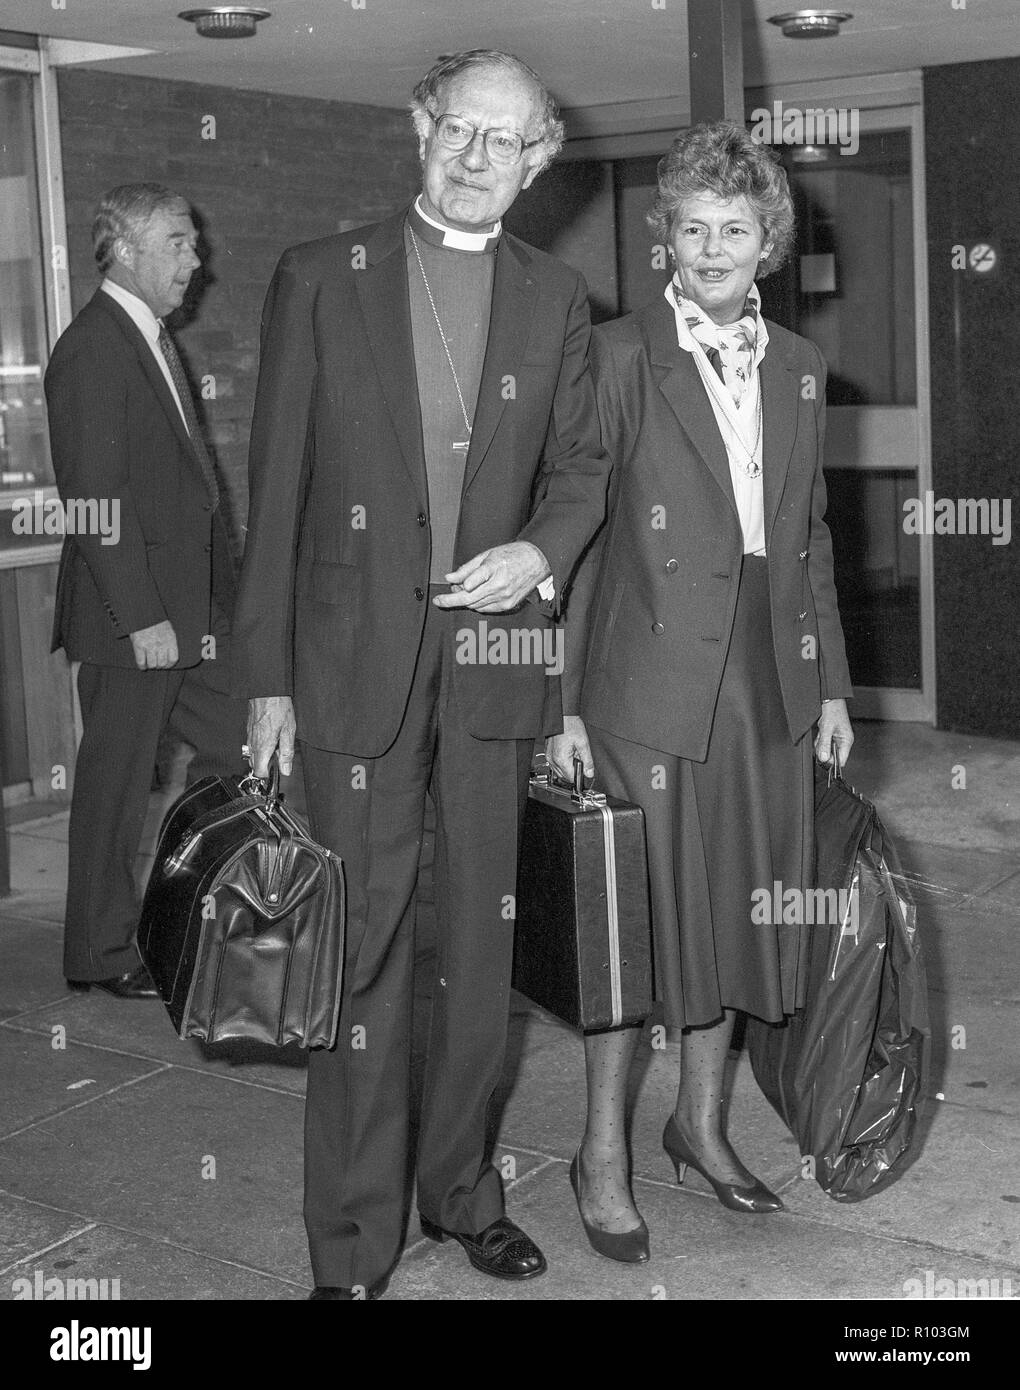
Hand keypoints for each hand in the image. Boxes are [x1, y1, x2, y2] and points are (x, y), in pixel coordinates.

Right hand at [129, 620, 177, 669]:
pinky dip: (142, 666)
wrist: (143, 611)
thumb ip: (169, 641)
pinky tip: (142, 665)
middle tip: (156, 664)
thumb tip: (170, 653)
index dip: (169, 665)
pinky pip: (141, 662)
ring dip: (151, 666)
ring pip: (152, 664)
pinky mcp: (139, 645)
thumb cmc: (155, 620)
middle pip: (162, 664)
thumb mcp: (168, 629)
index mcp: (170, 640)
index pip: (173, 659)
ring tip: (149, 664)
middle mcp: (161, 644)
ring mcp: (149, 645)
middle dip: (159, 666)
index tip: (166, 665)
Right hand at [247, 696, 296, 777]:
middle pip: (254, 765)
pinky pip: (252, 744)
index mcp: (262, 747)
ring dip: (263, 756)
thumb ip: (286, 753)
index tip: (276, 773)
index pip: (259, 772)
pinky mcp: (249, 729)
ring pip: (253, 754)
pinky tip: (271, 738)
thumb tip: (286, 770)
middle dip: (266, 766)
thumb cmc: (278, 707)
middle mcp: (253, 744)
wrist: (266, 690)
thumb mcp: (288, 732)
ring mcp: (249, 736)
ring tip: (276, 747)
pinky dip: (260, 746)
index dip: (268, 776)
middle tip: (279, 759)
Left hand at [433, 542, 550, 611]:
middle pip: (469, 599)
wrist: (537, 561)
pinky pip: (485, 609)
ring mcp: (504, 597)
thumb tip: (450, 578)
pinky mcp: (508, 605)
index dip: (455, 589)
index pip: (470, 583)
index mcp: (494, 568)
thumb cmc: (512, 554)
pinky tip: (472, 596)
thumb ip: (467, 568)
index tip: (442, 593)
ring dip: (464, 601)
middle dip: (451, 601)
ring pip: (475, 605)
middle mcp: (500, 585)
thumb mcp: (487, 554)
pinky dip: (475, 604)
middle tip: (439, 601)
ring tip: (459, 591)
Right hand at [547, 715, 594, 783]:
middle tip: (580, 758)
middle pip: (565, 776)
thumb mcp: (584, 744)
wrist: (562, 716)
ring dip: (569, 766)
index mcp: (561, 758)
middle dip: (574, 770)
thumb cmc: (570, 726)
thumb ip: (588, 761)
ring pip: (561, 771)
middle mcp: (553, 759)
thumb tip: (589, 773)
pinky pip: (556, 764)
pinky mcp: (549, 753)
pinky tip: (568, 752)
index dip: (580, 776)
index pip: (571, 778)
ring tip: (574, 753)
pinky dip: (564, 761)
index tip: (585, 771)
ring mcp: (549, 756)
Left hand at [815, 698, 853, 767]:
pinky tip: (820, 732)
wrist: (830, 699)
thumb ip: (825, 744)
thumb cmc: (833, 710)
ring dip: (820, 745)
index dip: (831, 762)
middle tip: (821, 741)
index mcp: (846, 741)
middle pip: (832, 756)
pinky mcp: (830, 735)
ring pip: (826, 750)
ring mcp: (836, 738)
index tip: (823, 758)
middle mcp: (842, 741)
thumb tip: (823, 758)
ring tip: (821, 734)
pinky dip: (819, 740)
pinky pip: (823, 744)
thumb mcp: (827, 728)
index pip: (841, 760)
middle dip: (823, 751)